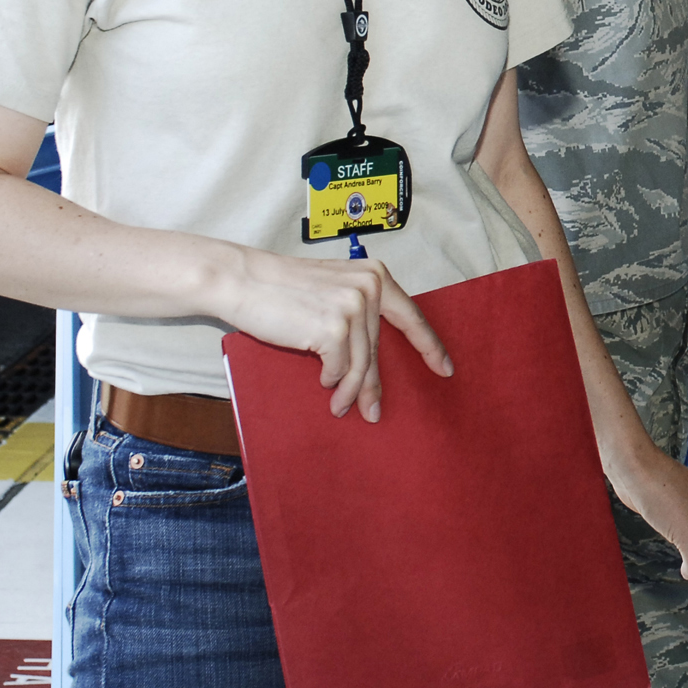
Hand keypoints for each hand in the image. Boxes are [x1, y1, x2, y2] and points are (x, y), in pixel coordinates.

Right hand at [213, 247, 452, 420]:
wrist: (242, 279)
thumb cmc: (281, 289)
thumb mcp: (332, 289)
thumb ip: (358, 310)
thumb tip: (372, 358)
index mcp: (375, 275)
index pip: (411, 315)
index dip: (430, 345)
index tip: (445, 369)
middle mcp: (369, 288)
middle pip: (379, 348)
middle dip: (374, 383)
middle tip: (373, 411)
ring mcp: (353, 307)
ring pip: (361, 364)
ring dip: (352, 391)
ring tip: (341, 408)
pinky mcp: (333, 328)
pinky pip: (339, 369)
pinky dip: (331, 380)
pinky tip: (322, 382)